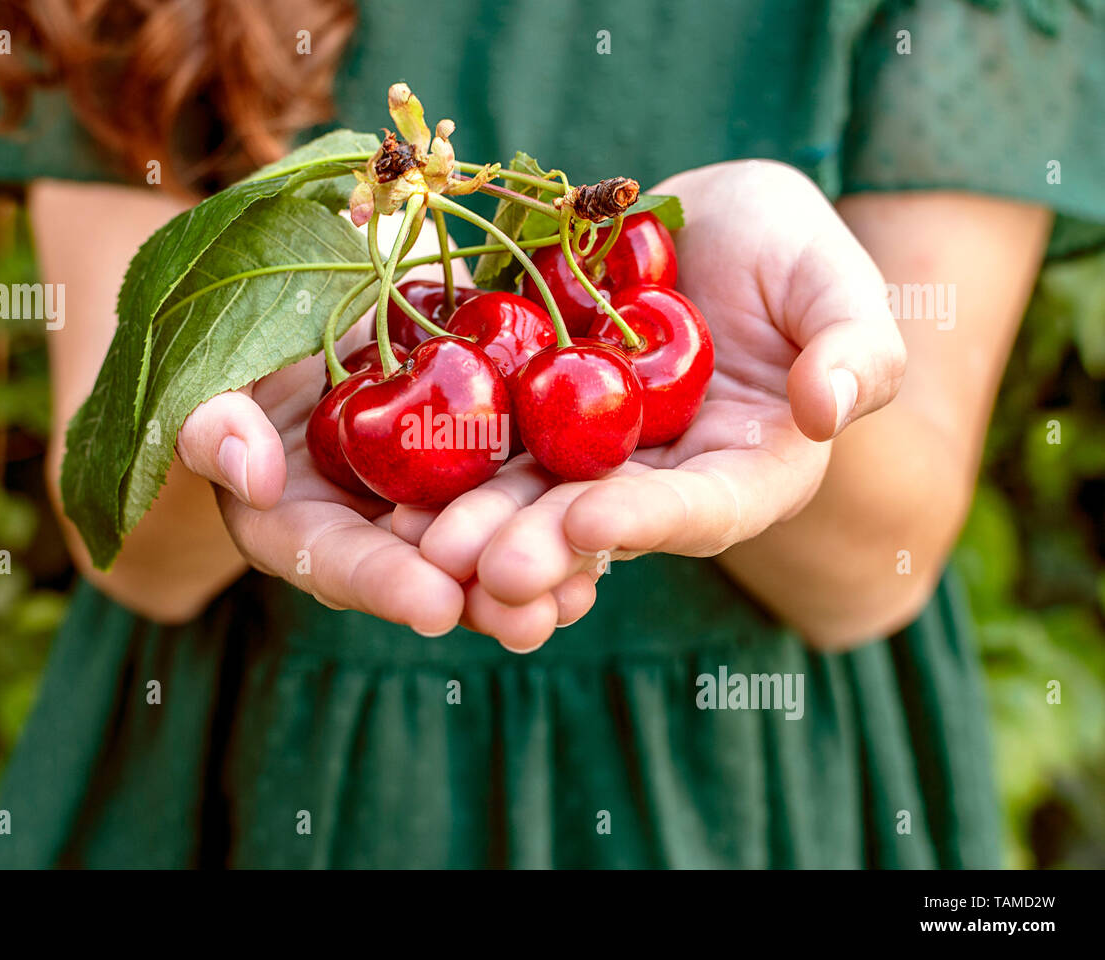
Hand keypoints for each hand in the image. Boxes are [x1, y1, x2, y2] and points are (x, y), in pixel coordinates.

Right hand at [173, 219, 598, 641]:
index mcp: (291, 515)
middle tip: (528, 621)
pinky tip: (611, 525)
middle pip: (419, 569)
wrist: (304, 284)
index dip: (381, 582)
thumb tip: (253, 473)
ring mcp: (424, 490)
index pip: (332, 559)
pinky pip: (518, 483)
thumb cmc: (236, 327)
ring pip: (477, 540)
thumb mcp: (214, 364)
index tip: (434, 606)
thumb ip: (218, 420)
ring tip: (582, 592)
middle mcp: (363, 519)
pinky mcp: (475, 448)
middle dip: (474, 597)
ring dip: (532, 570)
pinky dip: (559, 506)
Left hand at [396, 160, 906, 650]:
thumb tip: (830, 411)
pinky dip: (440, 468)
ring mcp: (587, 456)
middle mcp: (658, 481)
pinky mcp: (529, 419)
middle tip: (474, 568)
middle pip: (600, 526)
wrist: (699, 226)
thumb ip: (858, 346)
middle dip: (538, 548)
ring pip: (529, 500)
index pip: (705, 509)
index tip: (590, 520)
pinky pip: (482, 446)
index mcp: (744, 469)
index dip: (650, 521)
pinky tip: (387, 488)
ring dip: (476, 528)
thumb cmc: (788, 249)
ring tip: (419, 545)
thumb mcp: (834, 279)